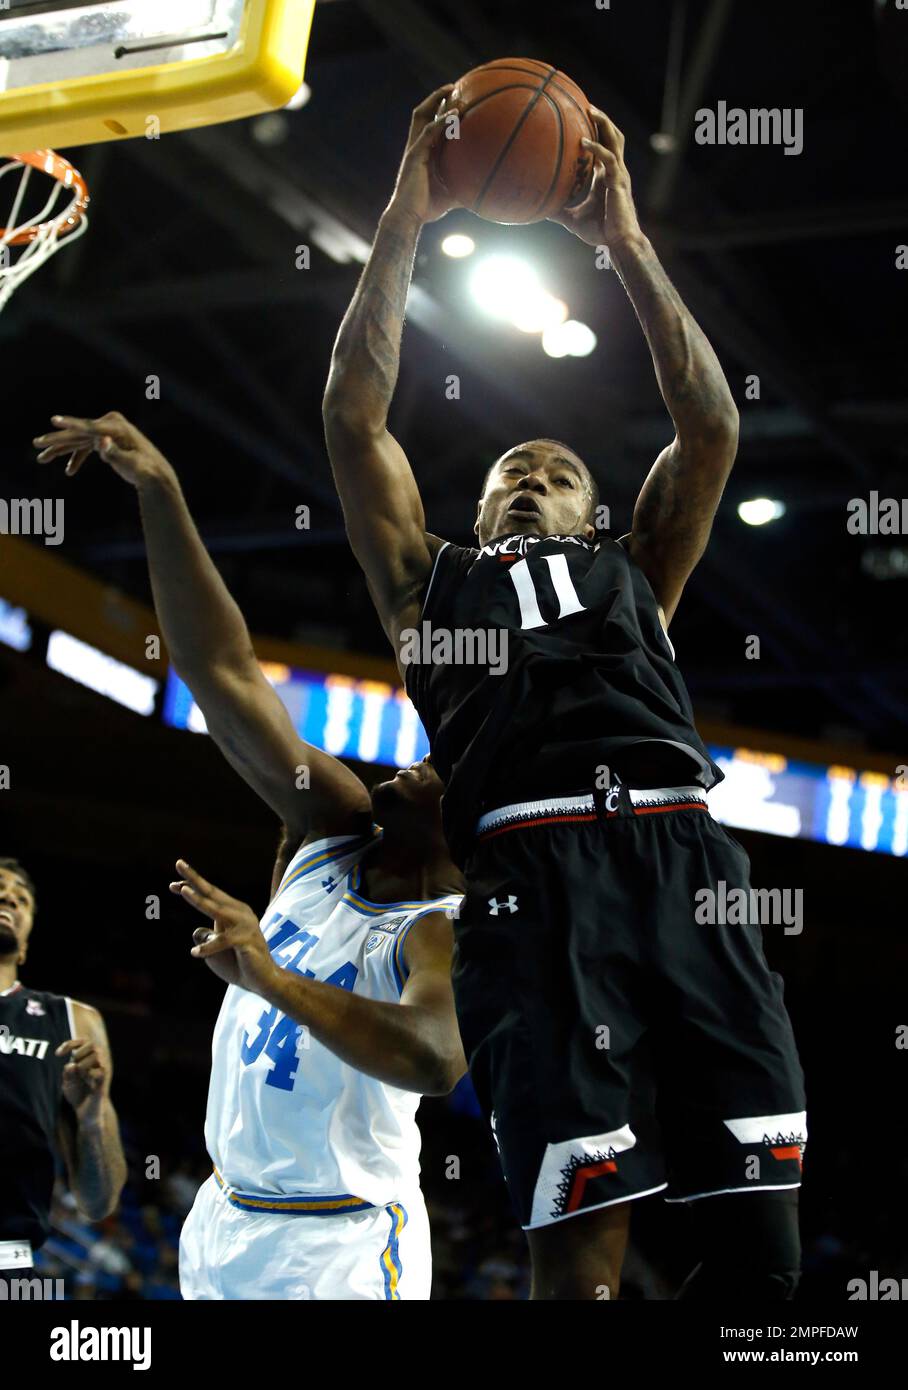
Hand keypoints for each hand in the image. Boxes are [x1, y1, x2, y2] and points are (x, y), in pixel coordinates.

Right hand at [33, 411, 170, 484]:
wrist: (154, 474)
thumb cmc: (144, 470)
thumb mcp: (129, 464)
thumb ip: (114, 453)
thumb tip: (101, 441)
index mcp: (116, 427)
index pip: (88, 426)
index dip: (70, 425)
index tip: (53, 421)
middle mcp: (109, 425)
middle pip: (78, 433)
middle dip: (56, 441)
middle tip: (36, 444)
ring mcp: (106, 431)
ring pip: (78, 440)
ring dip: (61, 450)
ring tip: (41, 458)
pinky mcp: (105, 440)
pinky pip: (85, 447)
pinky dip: (77, 458)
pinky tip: (69, 471)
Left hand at [55, 1037, 108, 1122]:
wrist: (84, 1112)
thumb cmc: (77, 1094)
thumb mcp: (67, 1082)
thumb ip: (68, 1073)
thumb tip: (72, 1065)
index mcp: (86, 1060)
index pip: (82, 1042)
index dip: (70, 1044)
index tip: (57, 1054)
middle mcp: (95, 1063)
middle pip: (92, 1045)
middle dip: (78, 1053)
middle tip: (73, 1065)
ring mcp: (100, 1071)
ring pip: (96, 1055)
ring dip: (83, 1064)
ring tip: (80, 1075)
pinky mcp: (102, 1082)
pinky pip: (100, 1071)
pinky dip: (90, 1074)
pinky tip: (87, 1081)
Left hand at [170, 860, 277, 997]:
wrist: (263, 980)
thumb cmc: (239, 964)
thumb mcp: (216, 950)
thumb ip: (207, 937)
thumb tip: (197, 931)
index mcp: (234, 912)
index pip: (210, 896)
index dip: (192, 887)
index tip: (172, 885)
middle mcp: (240, 913)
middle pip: (213, 893)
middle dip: (195, 879)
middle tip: (179, 863)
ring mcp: (245, 925)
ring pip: (217, 910)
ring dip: (200, 900)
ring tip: (183, 891)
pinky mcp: (247, 940)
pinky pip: (224, 941)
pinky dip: (209, 947)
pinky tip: (195, 952)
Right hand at [388, 84, 460, 225]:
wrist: (408, 217)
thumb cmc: (427, 209)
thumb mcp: (452, 194)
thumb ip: (465, 187)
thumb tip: (485, 190)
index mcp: (422, 153)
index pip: (429, 125)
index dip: (439, 111)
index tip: (455, 100)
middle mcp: (416, 147)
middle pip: (422, 114)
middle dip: (436, 98)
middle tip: (453, 87)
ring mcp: (414, 149)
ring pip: (422, 116)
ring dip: (436, 101)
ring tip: (452, 89)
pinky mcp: (414, 156)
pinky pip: (428, 133)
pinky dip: (440, 122)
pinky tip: (455, 115)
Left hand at [550, 108, 642, 250]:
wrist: (618, 243)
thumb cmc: (600, 232)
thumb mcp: (572, 220)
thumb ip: (558, 211)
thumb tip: (538, 209)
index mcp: (605, 176)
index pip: (603, 146)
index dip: (595, 131)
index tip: (580, 118)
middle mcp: (614, 171)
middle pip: (612, 136)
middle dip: (601, 119)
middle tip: (585, 104)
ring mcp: (618, 174)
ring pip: (615, 140)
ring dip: (603, 123)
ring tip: (589, 111)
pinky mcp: (619, 182)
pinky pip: (609, 159)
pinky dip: (597, 149)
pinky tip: (583, 143)